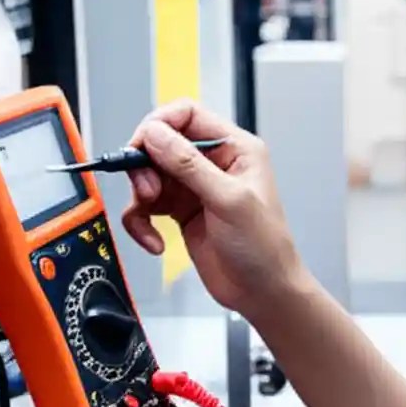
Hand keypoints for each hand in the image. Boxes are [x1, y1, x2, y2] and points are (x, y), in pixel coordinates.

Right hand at [121, 100, 306, 318]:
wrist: (263, 292)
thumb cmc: (264, 248)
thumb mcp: (228, 201)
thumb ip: (189, 165)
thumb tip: (156, 134)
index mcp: (235, 148)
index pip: (186, 114)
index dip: (158, 125)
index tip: (140, 147)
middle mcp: (213, 163)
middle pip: (160, 143)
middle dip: (145, 165)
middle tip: (147, 190)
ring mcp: (195, 187)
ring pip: (148, 174)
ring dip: (141, 195)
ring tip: (151, 214)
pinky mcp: (182, 212)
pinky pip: (146, 206)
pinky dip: (141, 222)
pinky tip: (154, 240)